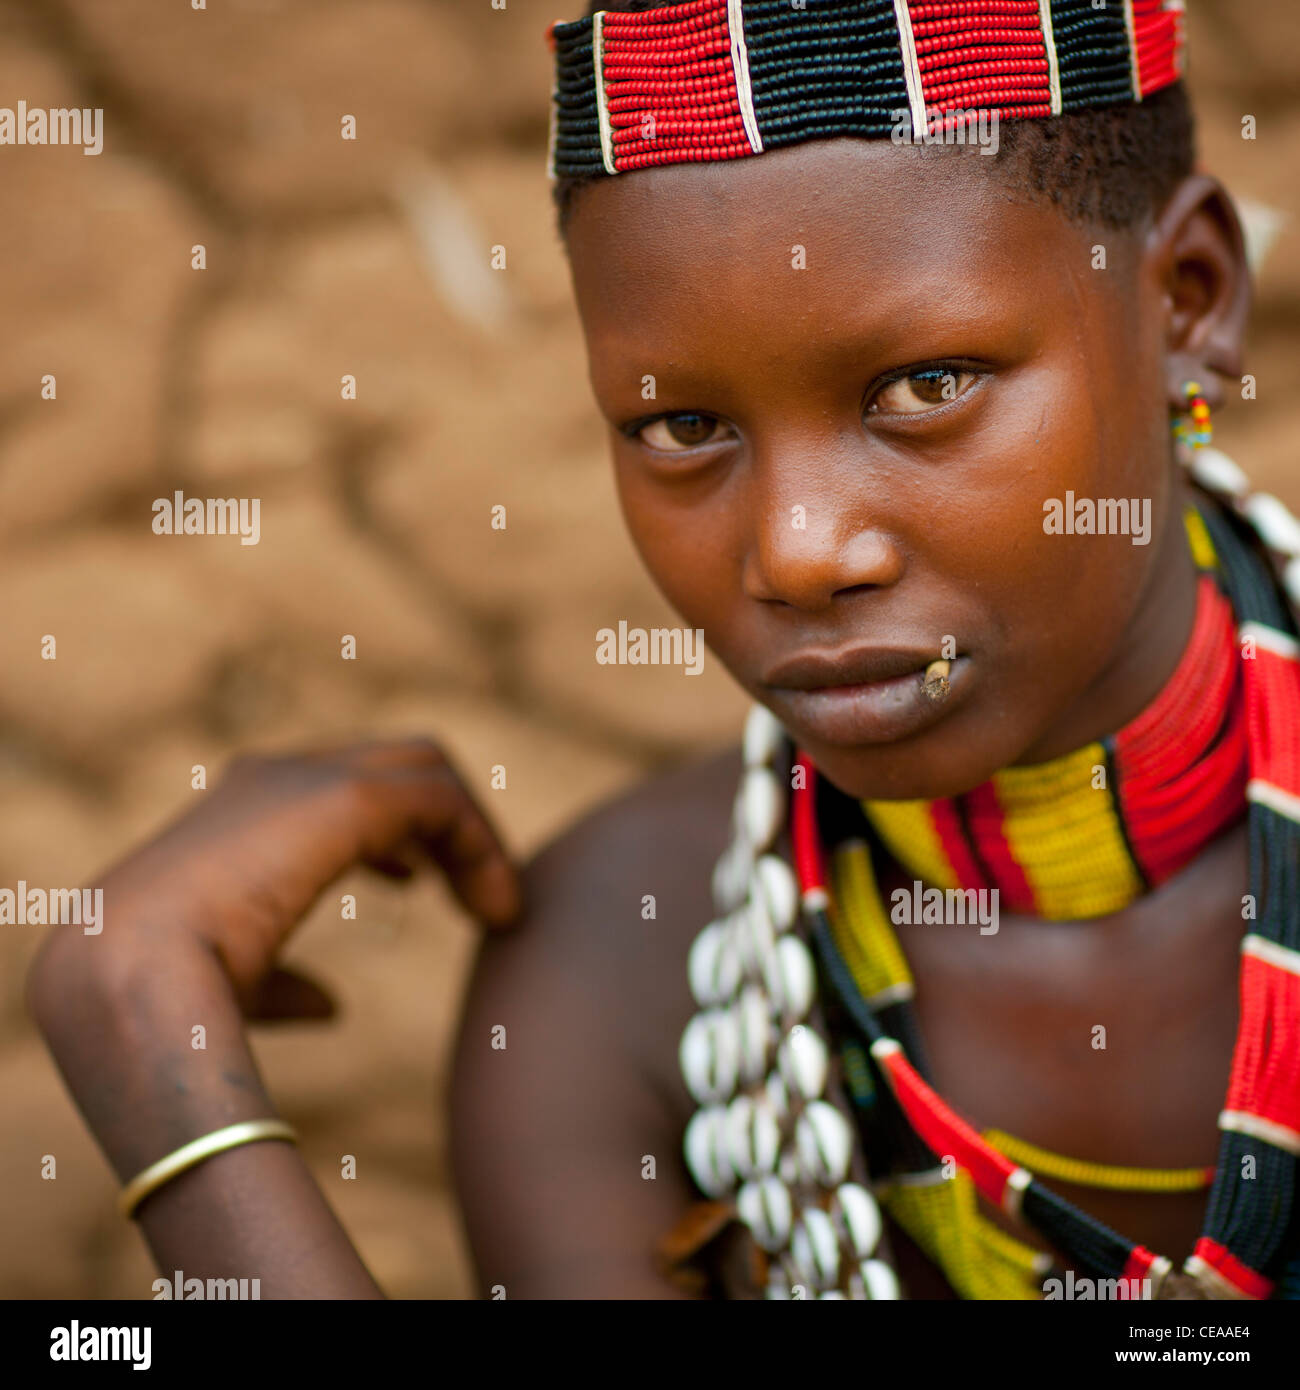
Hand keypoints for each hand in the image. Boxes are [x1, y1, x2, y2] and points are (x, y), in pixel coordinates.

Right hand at [34, 739, 520, 1020]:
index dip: (385, 824)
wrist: (124, 985)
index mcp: (237, 810)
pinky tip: (498, 912)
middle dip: (443, 816)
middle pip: (394, 761)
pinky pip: (442, 799)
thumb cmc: (161, 1001)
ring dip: (472, 832)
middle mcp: (274, 776)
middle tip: (479, 891)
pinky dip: (481, 846)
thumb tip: (329, 1005)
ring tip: (498, 907)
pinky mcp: (348, 797)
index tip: (412, 880)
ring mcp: (309, 777)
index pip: (335, 784)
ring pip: (427, 769)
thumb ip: (284, 984)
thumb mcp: (232, 988)